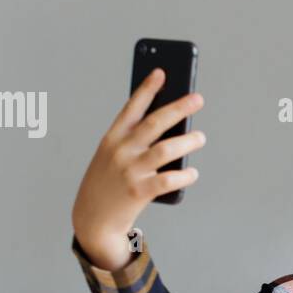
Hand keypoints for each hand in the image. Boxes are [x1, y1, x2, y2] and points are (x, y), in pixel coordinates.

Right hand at [70, 68, 207, 267]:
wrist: (92, 219)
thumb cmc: (108, 183)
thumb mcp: (113, 157)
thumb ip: (135, 142)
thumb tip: (172, 128)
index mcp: (112, 138)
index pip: (132, 107)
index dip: (147, 89)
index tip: (161, 72)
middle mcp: (121, 151)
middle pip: (154, 123)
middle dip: (178, 108)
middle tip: (198, 99)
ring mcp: (130, 171)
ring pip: (166, 150)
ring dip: (188, 141)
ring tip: (200, 138)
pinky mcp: (139, 192)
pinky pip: (169, 180)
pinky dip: (185, 175)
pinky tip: (192, 172)